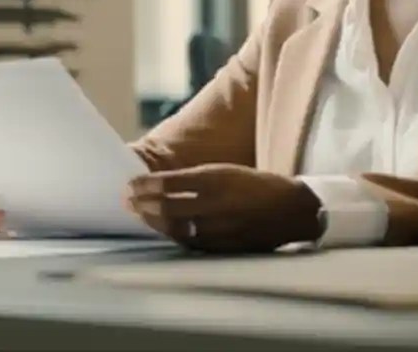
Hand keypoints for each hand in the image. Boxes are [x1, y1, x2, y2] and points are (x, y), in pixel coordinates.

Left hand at [125, 164, 322, 252]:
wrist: (290, 210)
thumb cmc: (255, 186)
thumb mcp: (226, 171)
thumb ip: (194, 179)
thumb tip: (159, 182)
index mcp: (217, 179)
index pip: (170, 183)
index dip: (146, 185)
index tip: (129, 184)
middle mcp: (217, 204)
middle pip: (169, 207)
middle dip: (143, 204)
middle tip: (126, 200)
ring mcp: (220, 228)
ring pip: (176, 227)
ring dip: (153, 221)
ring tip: (137, 214)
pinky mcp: (223, 246)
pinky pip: (190, 242)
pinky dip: (172, 235)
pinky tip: (161, 229)